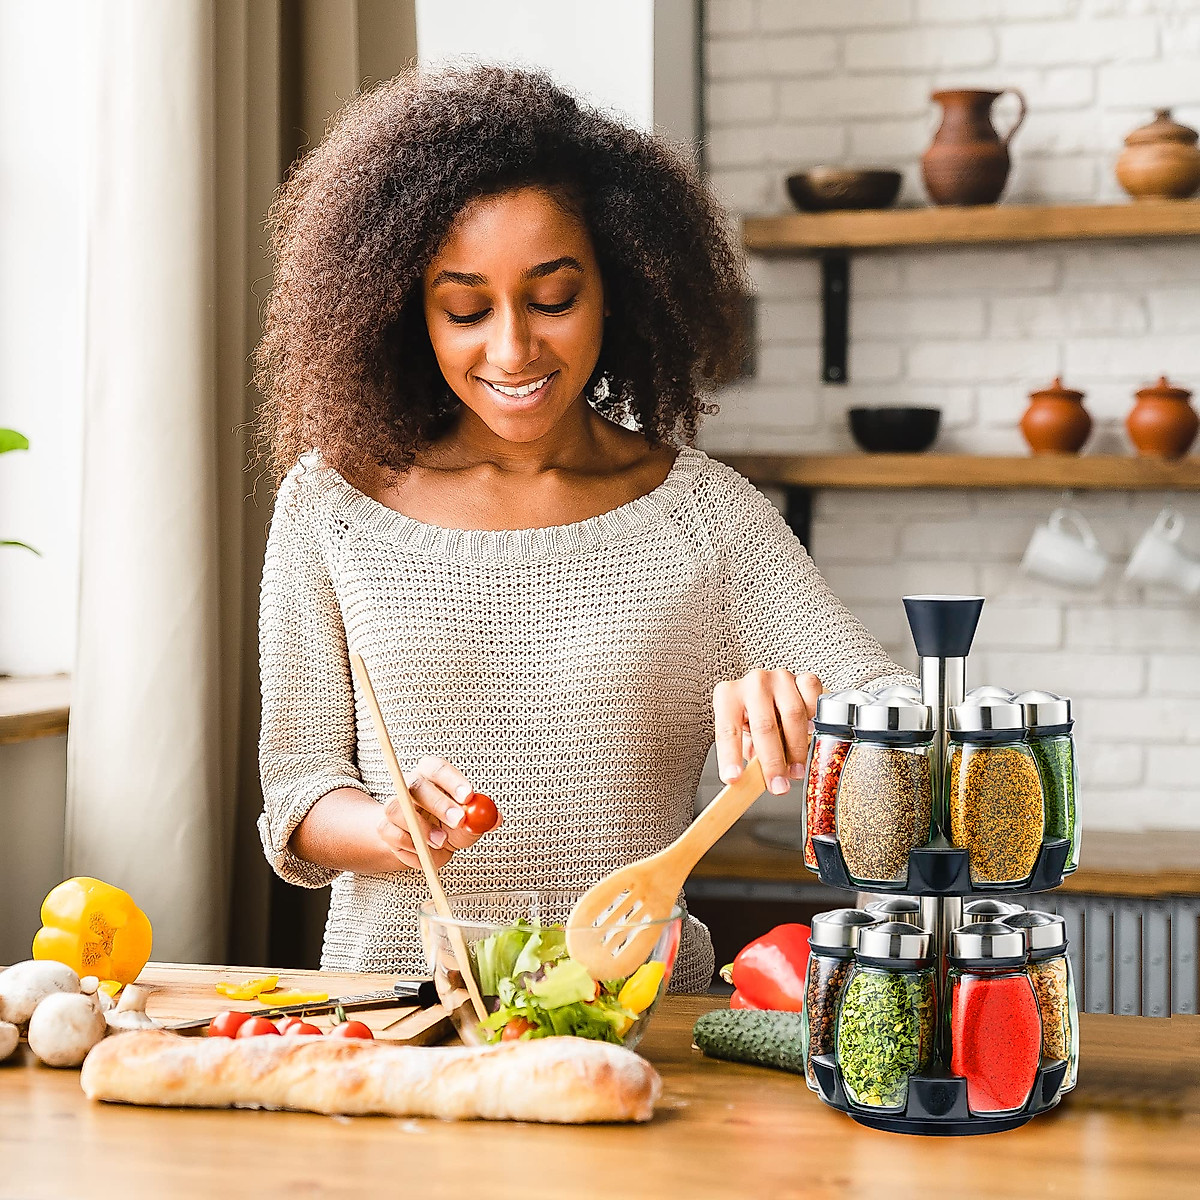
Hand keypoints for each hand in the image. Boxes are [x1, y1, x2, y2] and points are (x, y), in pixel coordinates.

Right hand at [376, 755, 503, 870]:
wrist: (426, 846)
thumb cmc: (451, 827)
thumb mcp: (470, 824)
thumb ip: (482, 820)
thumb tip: (495, 817)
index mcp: (432, 775)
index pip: (438, 768)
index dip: (452, 780)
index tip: (468, 796)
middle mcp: (410, 785)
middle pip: (416, 785)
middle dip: (439, 804)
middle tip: (459, 822)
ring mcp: (393, 804)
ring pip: (396, 808)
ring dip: (421, 829)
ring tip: (441, 841)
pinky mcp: (384, 826)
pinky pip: (391, 833)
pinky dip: (410, 847)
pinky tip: (424, 851)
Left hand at [712, 670, 823, 795]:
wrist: (770, 693)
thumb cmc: (752, 716)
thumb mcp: (742, 735)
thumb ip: (747, 753)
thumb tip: (749, 782)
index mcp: (728, 696)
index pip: (728, 730)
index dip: (730, 756)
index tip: (734, 778)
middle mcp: (753, 683)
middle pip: (764, 726)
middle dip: (772, 762)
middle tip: (778, 786)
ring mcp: (779, 678)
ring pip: (793, 715)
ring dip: (796, 749)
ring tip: (796, 771)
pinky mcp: (802, 678)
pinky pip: (813, 699)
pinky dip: (813, 717)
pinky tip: (810, 733)